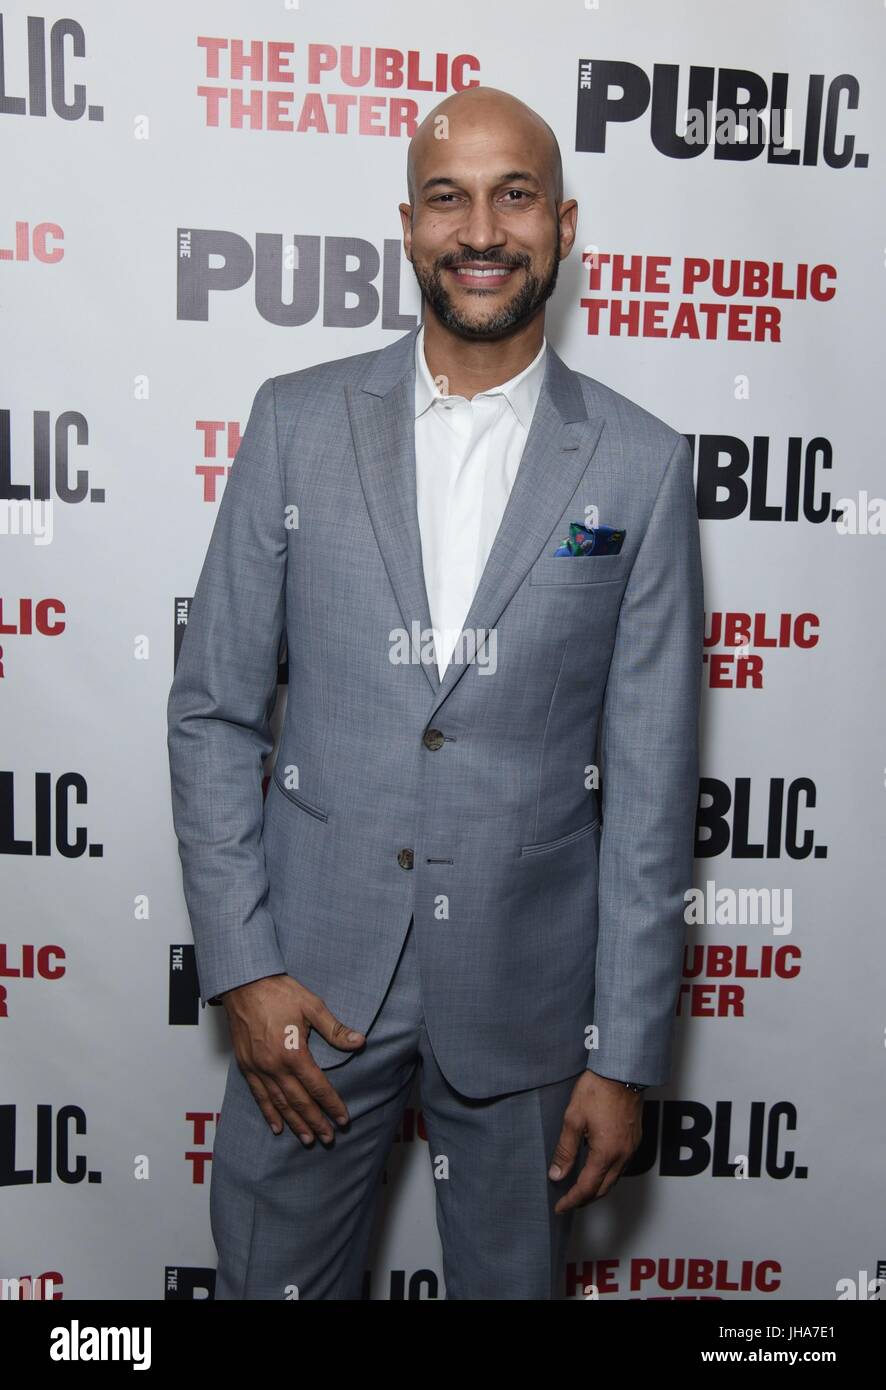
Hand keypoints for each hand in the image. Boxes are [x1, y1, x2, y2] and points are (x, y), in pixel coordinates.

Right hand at [219, 973, 364, 1144]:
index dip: (331, 1104)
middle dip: (315, 1121)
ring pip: (279, 1103)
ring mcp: (258, 1068)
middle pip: (299, 1101)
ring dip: (295, 1123)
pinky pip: (258, 1095)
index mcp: (293, 1052)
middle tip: (328, 1138)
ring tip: (307, 1139)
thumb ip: (335, 1029)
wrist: (244, 984)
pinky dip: (268, 1113)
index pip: (317, 1087)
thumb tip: (359, 1042)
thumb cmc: (279, 992)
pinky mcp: (246, 1066)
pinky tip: (277, 1125)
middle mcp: (274, 1065)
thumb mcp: (313, 1005)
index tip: (343, 1119)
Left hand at [548, 1069, 643, 1212]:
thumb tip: (557, 1175)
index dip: (572, 1200)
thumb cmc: (597, 1090)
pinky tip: (597, 1168)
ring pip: (614, 1179)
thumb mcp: (573, 1119)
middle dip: (585, 1199)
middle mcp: (622, 1155)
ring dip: (597, 1188)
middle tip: (568, 1201)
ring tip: (580, 1188)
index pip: (587, 1188)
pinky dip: (608, 1174)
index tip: (560, 1207)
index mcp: (606, 1153)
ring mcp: (632, 1148)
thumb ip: (566, 1150)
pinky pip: (622, 1166)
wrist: (622, 1071)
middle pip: (603, 1189)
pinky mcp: (635, 1139)